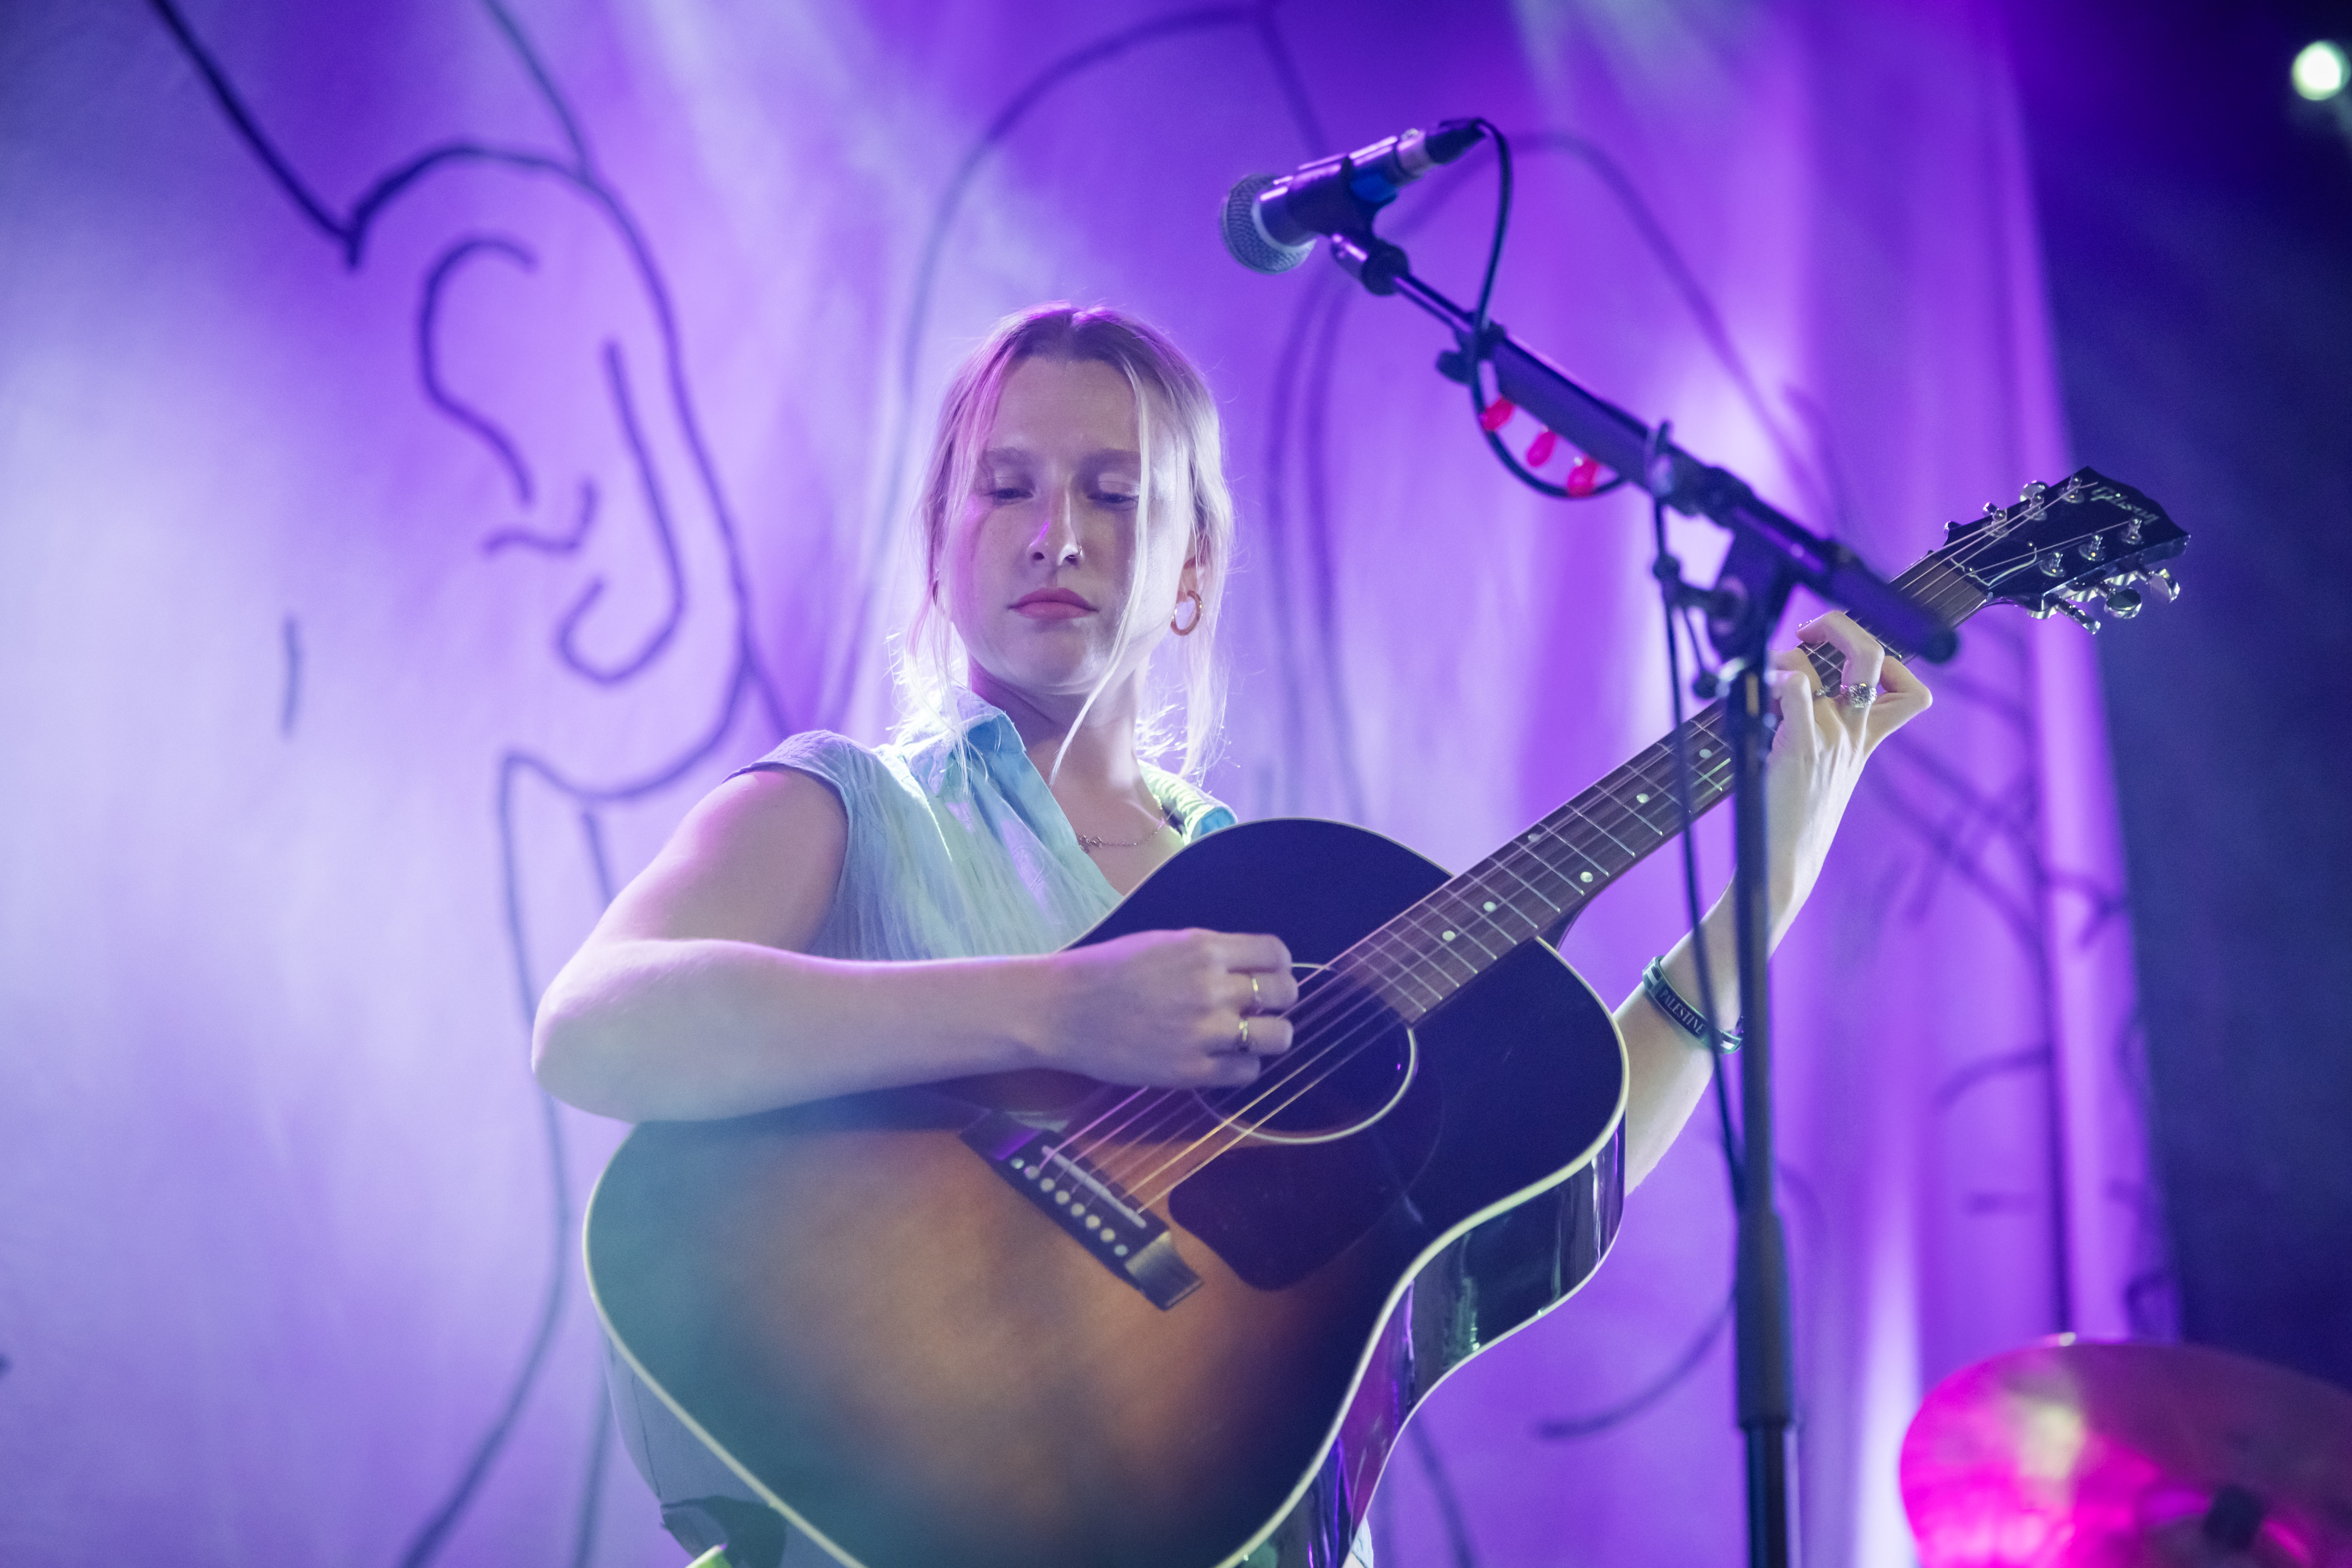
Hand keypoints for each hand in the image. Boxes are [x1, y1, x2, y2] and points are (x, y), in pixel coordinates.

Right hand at [1034, 929, 1299, 1086]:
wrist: (1062, 1010)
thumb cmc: (1108, 970)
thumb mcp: (1164, 942)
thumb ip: (1209, 953)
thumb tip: (1249, 967)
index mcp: (1204, 949)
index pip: (1276, 953)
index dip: (1278, 966)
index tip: (1268, 974)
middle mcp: (1212, 988)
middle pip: (1285, 994)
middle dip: (1279, 1000)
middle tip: (1260, 1008)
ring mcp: (1204, 1032)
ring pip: (1276, 1038)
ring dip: (1269, 1036)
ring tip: (1249, 1037)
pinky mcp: (1191, 1071)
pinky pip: (1247, 1073)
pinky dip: (1242, 1067)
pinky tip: (1222, 1059)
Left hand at [1758, 611, 1932, 937]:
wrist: (1785, 862)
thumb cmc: (1796, 816)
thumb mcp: (1828, 770)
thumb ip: (1826, 733)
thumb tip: (1797, 688)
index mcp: (1867, 740)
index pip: (1912, 691)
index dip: (1891, 660)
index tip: (1846, 654)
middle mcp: (1854, 735)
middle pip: (1875, 655)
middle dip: (1841, 625)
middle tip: (1808, 630)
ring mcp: (1831, 740)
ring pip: (1817, 669)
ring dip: (1784, 656)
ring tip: (1763, 674)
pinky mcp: (1800, 748)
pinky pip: (1796, 691)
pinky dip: (1776, 678)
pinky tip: (1758, 690)